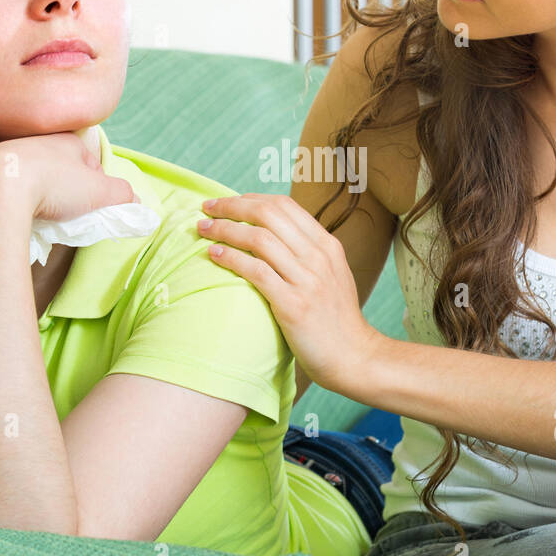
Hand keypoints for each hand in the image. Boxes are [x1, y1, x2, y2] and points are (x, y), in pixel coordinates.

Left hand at [0, 131, 136, 222]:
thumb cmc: (53, 186)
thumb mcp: (101, 192)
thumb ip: (123, 195)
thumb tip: (136, 202)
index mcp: (65, 140)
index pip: (88, 163)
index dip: (94, 188)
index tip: (89, 208)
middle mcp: (35, 140)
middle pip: (57, 168)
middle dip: (62, 189)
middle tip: (64, 213)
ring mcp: (6, 153)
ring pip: (28, 175)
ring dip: (34, 193)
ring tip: (37, 215)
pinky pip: (2, 185)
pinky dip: (9, 198)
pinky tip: (11, 213)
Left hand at [195, 193, 383, 395]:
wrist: (353, 356)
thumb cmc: (335, 319)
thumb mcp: (330, 275)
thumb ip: (307, 254)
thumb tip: (272, 235)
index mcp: (327, 245)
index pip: (284, 205)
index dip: (250, 198)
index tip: (227, 203)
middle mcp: (319, 256)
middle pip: (268, 214)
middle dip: (232, 207)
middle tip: (206, 209)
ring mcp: (308, 279)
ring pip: (259, 239)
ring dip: (224, 229)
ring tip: (202, 230)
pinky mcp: (293, 304)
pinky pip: (256, 271)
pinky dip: (231, 258)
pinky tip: (214, 255)